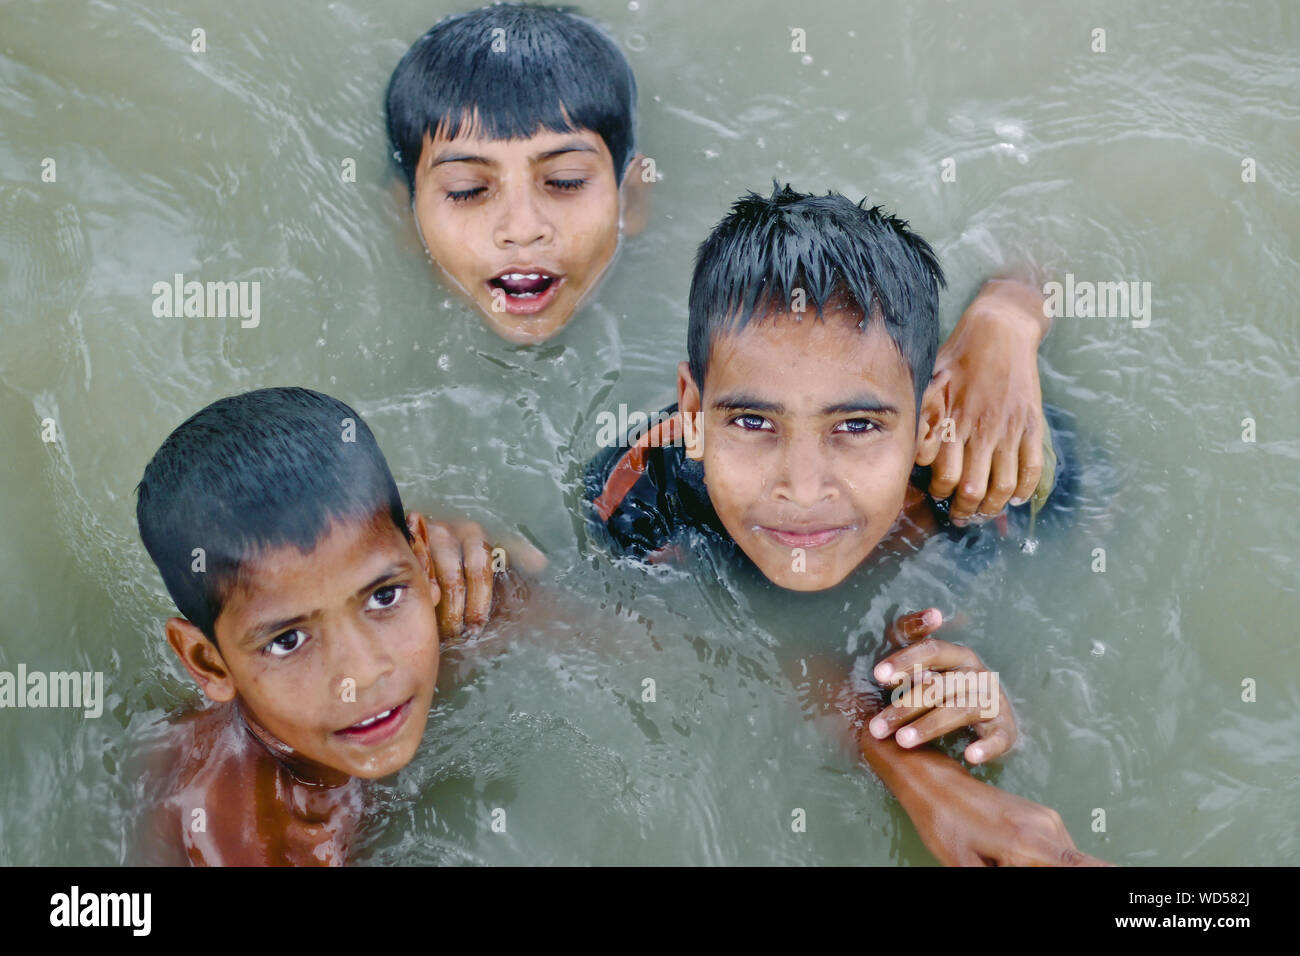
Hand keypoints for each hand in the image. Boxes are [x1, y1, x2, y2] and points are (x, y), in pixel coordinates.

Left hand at [868, 608, 1016, 764]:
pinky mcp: (1005, 729)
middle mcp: (978, 674)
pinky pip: (998, 738)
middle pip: (938, 686)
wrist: (994, 713)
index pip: (931, 651)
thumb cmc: (950, 685)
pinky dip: (986, 746)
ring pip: (960, 710)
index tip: (878, 676)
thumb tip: (913, 637)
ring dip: (930, 726)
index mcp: (958, 655)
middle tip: (875, 728)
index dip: (905, 660)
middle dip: (904, 706)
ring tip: (903, 741)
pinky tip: (970, 756)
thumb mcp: (933, 663)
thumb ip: (913, 650)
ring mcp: (993, 701)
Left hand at [907, 768, 1110, 865]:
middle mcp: (1049, 827)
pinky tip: (1005, 856)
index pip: (1085, 868)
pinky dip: (1041, 862)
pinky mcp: (1044, 818)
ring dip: (1040, 869)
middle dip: (1043, 874)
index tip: (1136, 895)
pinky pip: (1055, 852)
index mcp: (1029, 842)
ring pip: (1062, 863)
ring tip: (997, 858)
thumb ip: (1001, 882)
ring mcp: (1049, 820)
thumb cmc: (945, 824)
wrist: (937, 784)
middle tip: (1001, 862)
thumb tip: (1024, 877)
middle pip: (1071, 868)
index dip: (1110, 875)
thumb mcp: (966, 866)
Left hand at [917, 278, 1048, 525]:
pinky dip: (1025, 488)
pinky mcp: (1032, 424)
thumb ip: (923, 419)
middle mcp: (982, 430)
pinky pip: (1032, 467)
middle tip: (962, 515)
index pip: (945, 478)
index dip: (941, 493)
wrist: (1000, 330)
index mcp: (954, 422)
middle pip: (974, 489)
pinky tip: (1016, 497)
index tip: (940, 496)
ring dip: (993, 506)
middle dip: (965, 509)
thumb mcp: (930, 383)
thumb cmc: (957, 357)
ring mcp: (1010, 430)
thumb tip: (919, 455)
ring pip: (1004, 486)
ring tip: (985, 510)